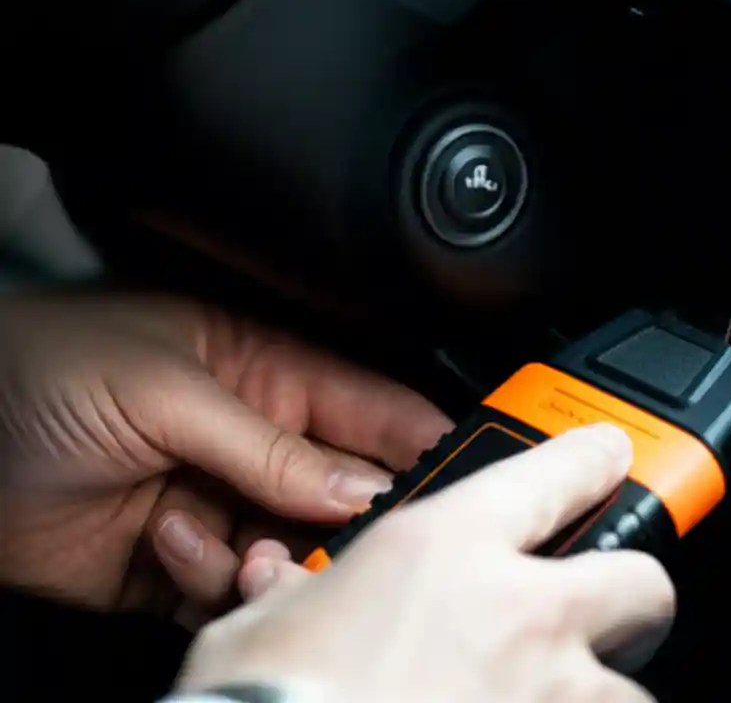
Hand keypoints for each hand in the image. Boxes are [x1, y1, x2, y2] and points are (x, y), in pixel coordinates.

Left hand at [0, 293, 452, 625]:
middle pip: (346, 493)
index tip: (461, 479)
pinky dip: (214, 586)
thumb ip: (270, 443)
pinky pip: (234, 592)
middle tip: (343, 538)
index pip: (376, 408)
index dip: (425, 440)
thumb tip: (360, 487)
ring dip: (277, 560)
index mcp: (268, 374)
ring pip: (296, 551)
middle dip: (352, 522)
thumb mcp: (164, 386)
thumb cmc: (37, 365)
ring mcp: (221, 504)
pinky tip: (171, 544)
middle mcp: (256, 444)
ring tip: (242, 545)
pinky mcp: (181, 564)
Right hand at [178, 424, 674, 702]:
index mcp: (448, 549)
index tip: (607, 457)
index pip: (562, 471)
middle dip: (628, 595)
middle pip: (642, 583)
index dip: (595, 458)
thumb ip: (296, 596)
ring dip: (598, 692)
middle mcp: (519, 615)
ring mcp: (547, 694)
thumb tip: (278, 586)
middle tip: (597, 610)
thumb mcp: (262, 630)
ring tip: (550, 695)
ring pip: (631, 689)